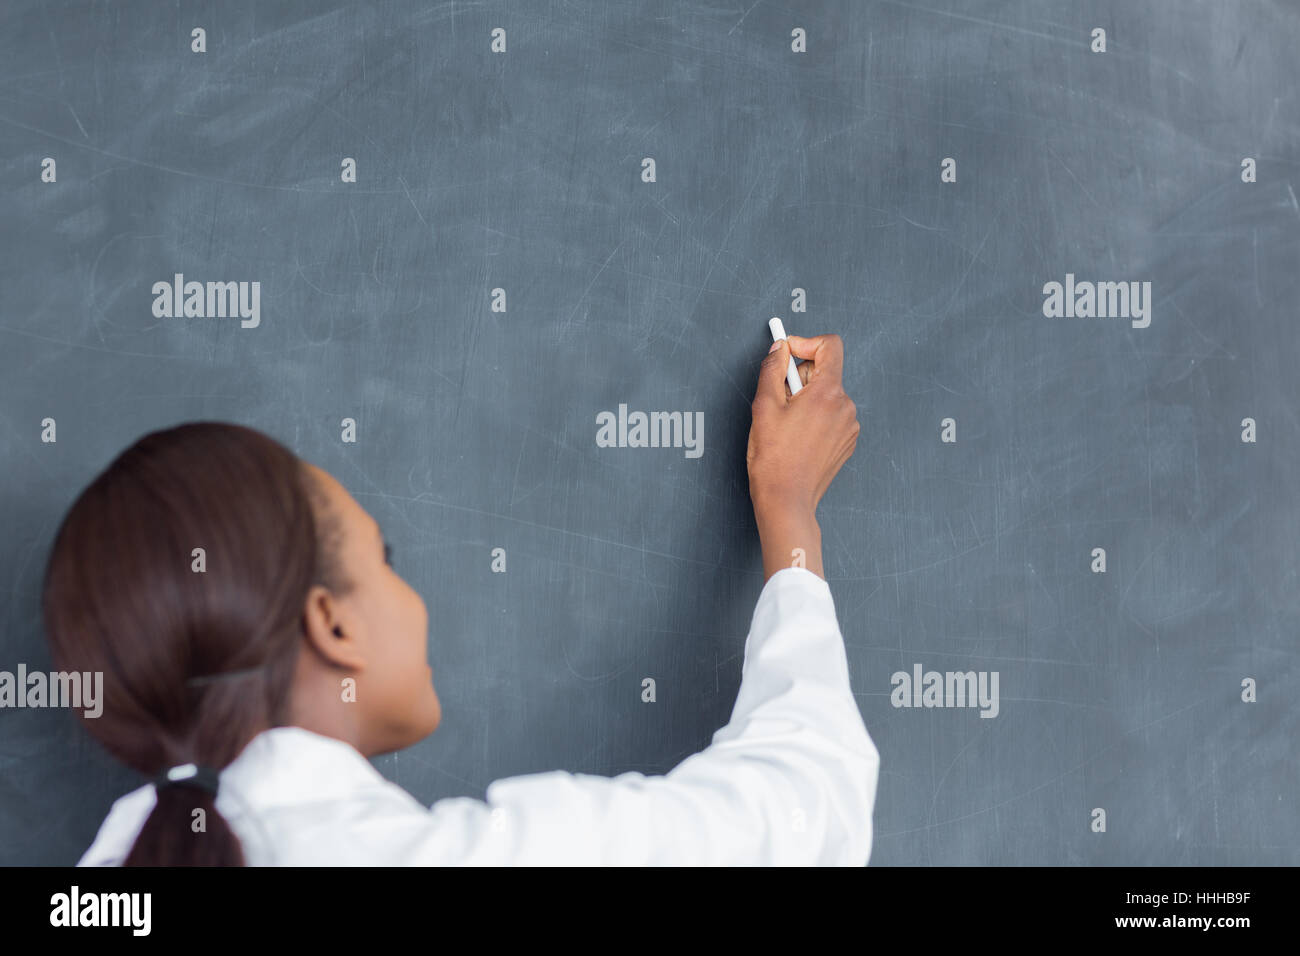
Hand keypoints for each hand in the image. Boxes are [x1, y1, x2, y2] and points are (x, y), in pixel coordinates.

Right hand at [747, 333, 860, 517]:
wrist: (787, 499)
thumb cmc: (774, 459)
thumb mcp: (764, 407)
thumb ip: (772, 370)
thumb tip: (779, 349)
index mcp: (828, 393)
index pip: (830, 346)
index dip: (806, 343)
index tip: (788, 351)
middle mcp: (846, 407)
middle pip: (825, 372)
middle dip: (800, 378)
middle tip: (779, 400)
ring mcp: (850, 426)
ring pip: (827, 395)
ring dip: (807, 400)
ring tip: (787, 424)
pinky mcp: (847, 441)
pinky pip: (832, 415)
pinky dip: (816, 417)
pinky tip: (798, 437)